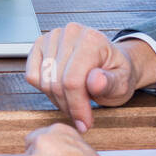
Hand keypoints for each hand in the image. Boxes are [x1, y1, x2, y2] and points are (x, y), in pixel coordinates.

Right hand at [24, 24, 155, 131]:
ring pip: (43, 81)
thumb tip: (95, 81)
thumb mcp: (123, 83)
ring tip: (73, 102)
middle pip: (56, 82)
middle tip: (79, 117)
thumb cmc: (116, 73)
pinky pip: (32, 75)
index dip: (77, 106)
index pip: (73, 80)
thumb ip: (111, 83)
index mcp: (92, 39)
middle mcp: (70, 33)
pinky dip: (44, 89)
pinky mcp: (40, 44)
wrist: (110, 62)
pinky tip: (61, 90)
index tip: (84, 123)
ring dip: (57, 99)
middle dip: (68, 106)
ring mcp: (52, 36)